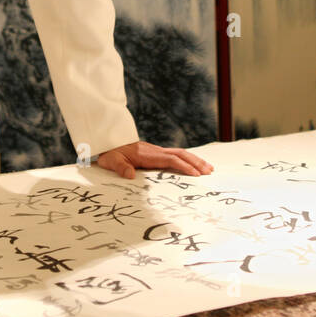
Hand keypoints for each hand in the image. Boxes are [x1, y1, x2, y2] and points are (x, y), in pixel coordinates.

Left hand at [96, 141, 212, 179]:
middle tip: (209, 171)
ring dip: (194, 160)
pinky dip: (186, 159)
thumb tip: (130, 175)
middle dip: (195, 162)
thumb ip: (120, 167)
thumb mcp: (110, 161)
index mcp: (146, 154)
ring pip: (179, 153)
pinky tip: (192, 164)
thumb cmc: (108, 152)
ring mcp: (155, 151)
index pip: (170, 159)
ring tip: (207, 168)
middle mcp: (154, 151)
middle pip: (180, 154)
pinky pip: (174, 155)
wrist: (106, 141)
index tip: (195, 174)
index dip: (183, 166)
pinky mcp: (154, 153)